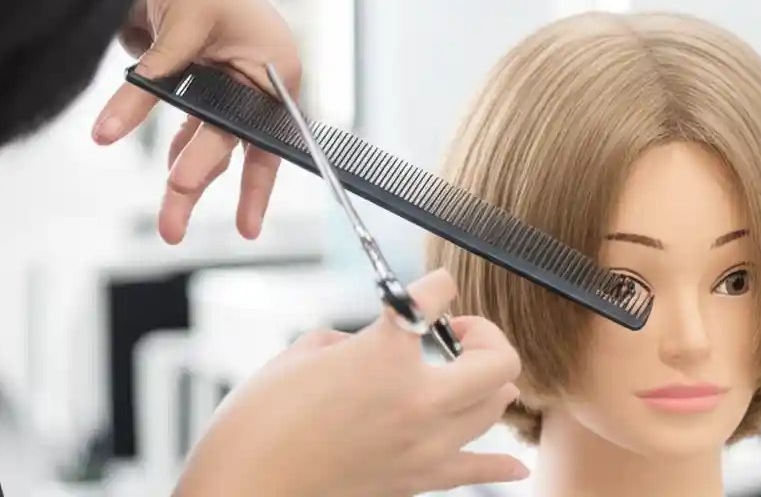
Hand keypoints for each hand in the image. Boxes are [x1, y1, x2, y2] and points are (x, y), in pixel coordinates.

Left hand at [92, 0, 300, 242]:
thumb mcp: (175, 31)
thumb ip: (150, 85)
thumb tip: (110, 133)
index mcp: (274, 62)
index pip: (270, 134)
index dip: (256, 182)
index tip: (244, 223)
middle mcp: (257, 73)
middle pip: (234, 143)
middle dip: (203, 184)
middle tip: (173, 227)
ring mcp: (226, 74)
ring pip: (211, 138)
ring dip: (187, 175)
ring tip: (169, 222)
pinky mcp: (195, 72)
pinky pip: (192, 120)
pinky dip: (180, 145)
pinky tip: (172, 174)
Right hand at [172, 269, 528, 496]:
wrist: (245, 486)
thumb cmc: (260, 418)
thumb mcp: (304, 353)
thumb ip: (354, 339)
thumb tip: (374, 347)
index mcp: (385, 353)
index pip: (435, 296)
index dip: (434, 284)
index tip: (430, 287)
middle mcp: (418, 398)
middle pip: (498, 360)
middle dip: (483, 335)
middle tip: (455, 333)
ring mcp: (424, 444)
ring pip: (496, 407)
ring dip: (486, 382)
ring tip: (462, 375)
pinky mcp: (416, 479)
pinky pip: (478, 470)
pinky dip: (502, 463)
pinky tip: (515, 463)